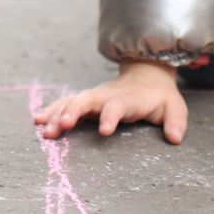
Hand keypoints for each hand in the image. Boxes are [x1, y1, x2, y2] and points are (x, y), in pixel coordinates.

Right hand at [33, 60, 189, 142]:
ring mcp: (93, 97)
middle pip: (86, 100)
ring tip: (43, 128)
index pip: (117, 106)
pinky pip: (65, 104)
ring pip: (71, 102)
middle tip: (61, 126)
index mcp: (127, 99)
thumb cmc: (159, 97)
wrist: (145, 75)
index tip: (104, 130)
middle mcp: (106, 96)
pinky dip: (51, 110)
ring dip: (57, 114)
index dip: (110, 116)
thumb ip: (175, 122)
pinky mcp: (85, 101)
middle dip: (72, 112)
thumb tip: (175, 138)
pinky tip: (37, 120)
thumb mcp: (174, 107)